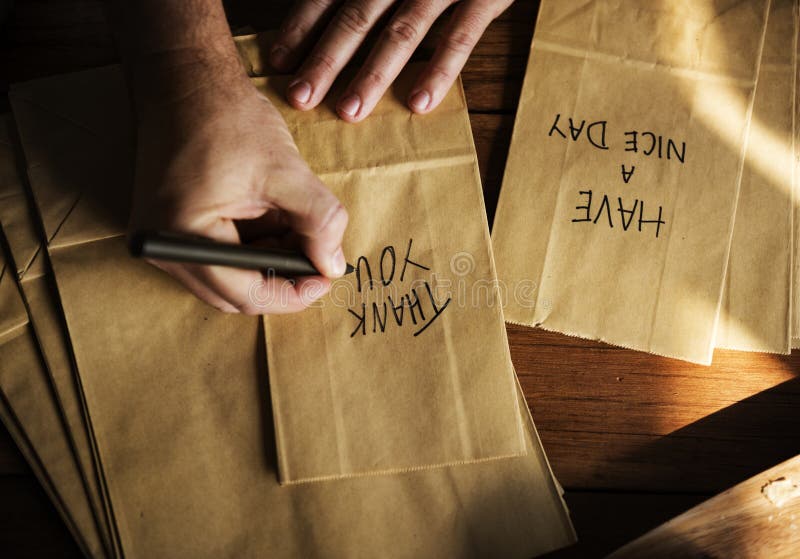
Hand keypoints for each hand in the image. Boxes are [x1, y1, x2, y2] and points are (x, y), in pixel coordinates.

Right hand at [129, 71, 347, 313]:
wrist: (185, 77)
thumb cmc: (227, 116)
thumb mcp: (286, 172)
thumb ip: (318, 222)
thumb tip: (334, 267)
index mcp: (182, 235)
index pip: (245, 294)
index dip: (293, 294)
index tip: (327, 278)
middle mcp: (161, 244)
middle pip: (233, 293)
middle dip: (282, 278)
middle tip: (318, 256)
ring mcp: (161, 236)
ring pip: (229, 276)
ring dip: (268, 260)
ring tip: (297, 227)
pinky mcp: (170, 225)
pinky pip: (217, 254)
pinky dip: (252, 245)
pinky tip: (274, 218)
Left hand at [269, 0, 513, 121]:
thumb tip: (324, 25)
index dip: (302, 26)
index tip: (278, 61)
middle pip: (357, 17)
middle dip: (325, 60)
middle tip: (300, 97)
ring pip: (402, 31)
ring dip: (374, 73)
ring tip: (349, 112)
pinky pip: (461, 37)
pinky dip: (440, 70)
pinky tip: (419, 103)